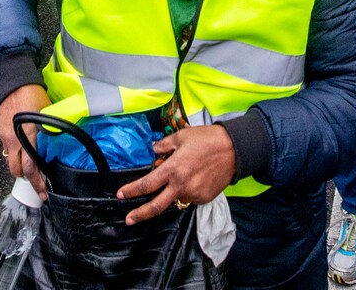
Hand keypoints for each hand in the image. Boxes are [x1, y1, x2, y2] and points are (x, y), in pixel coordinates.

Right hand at [0, 83, 48, 197]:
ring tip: (31, 165)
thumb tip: (60, 144)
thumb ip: (51, 131)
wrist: (13, 80)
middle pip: (16, 170)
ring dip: (20, 166)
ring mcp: (5, 137)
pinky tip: (24, 148)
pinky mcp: (0, 132)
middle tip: (38, 180)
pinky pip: (7, 149)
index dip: (37, 183)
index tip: (44, 193)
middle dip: (26, 178)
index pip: (31, 167)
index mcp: (27, 136)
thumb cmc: (32, 94)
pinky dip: (15, 153)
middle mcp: (13, 140)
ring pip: (10, 161)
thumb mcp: (48, 113)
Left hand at [118, 125, 236, 223]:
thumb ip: (164, 145)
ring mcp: (193, 194)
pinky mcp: (204, 198)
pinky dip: (186, 190)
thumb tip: (154, 151)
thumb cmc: (207, 140)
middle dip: (140, 214)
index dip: (131, 191)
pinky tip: (195, 177)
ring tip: (183, 173)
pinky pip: (189, 197)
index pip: (146, 185)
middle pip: (156, 206)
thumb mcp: (181, 137)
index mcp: (172, 170)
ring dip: (171, 191)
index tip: (121, 195)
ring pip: (175, 198)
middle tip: (129, 219)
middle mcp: (181, 185)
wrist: (234, 149)